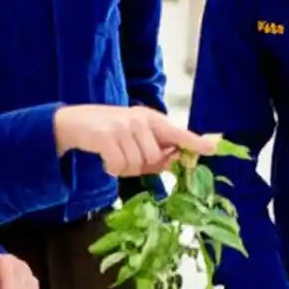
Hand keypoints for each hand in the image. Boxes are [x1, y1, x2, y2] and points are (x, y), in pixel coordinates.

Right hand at [53, 105, 218, 176]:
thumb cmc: (109, 132)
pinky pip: (118, 166)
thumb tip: (177, 161)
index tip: (214, 147)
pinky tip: (105, 158)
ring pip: (137, 165)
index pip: (178, 132)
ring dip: (125, 169)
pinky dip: (111, 169)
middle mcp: (140, 120)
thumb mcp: (135, 135)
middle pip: (155, 159)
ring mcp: (123, 127)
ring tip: (114, 156)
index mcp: (151, 119)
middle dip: (143, 166)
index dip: (195, 141)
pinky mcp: (106, 137)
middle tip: (127, 157)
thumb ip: (156, 147)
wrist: (73, 122)